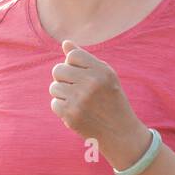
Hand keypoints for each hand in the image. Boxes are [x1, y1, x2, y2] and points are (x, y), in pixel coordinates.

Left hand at [49, 40, 146, 165]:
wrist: (119, 132)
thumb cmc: (111, 99)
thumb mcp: (105, 75)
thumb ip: (85, 58)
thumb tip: (65, 43)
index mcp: (102, 71)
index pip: (73, 55)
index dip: (73, 64)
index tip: (81, 74)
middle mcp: (91, 83)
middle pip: (58, 69)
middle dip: (64, 78)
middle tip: (77, 88)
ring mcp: (80, 100)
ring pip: (54, 87)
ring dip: (63, 93)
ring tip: (78, 100)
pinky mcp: (71, 115)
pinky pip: (54, 103)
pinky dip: (62, 107)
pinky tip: (76, 111)